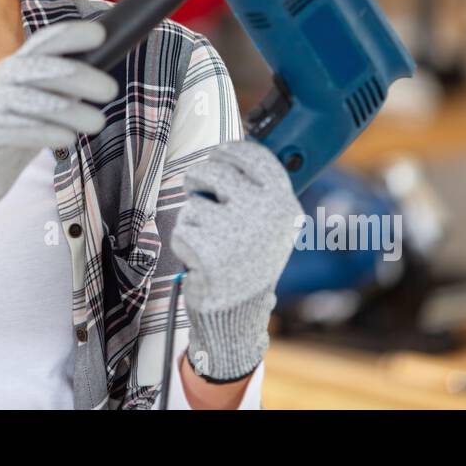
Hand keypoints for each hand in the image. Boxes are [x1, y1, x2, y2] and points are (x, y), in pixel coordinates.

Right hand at [0, 19, 118, 242]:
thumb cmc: (13, 134)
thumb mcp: (38, 108)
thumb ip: (62, 92)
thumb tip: (102, 78)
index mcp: (16, 67)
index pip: (43, 42)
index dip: (71, 36)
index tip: (100, 35)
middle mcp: (0, 80)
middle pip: (43, 69)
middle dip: (79, 75)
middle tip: (111, 90)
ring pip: (34, 102)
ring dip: (70, 111)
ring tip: (98, 122)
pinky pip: (16, 130)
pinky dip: (45, 133)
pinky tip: (68, 139)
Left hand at [170, 140, 301, 380]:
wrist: (238, 316)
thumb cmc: (247, 264)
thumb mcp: (267, 225)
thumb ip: (255, 190)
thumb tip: (229, 152)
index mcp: (283, 205)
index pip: (255, 156)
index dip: (231, 150)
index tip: (219, 153)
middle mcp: (266, 214)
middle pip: (215, 171)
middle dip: (198, 179)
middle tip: (199, 193)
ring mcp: (238, 231)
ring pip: (194, 203)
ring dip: (193, 220)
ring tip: (210, 241)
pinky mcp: (210, 250)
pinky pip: (182, 228)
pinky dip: (184, 243)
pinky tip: (201, 261)